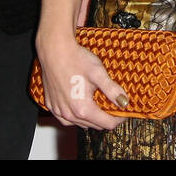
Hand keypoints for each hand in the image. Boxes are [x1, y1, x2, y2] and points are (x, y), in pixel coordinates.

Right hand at [35, 0, 128, 130]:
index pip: (107, 124)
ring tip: (97, 104)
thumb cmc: (75, 59)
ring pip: (80, 123)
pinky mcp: (51, 105)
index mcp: (83, 108)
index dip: (119, 118)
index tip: (124, 110)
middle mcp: (69, 114)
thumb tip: (124, 102)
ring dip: (91, 118)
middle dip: (106, 118)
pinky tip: (79, 106)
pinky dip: (75, 116)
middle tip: (113, 104)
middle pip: (94, 125)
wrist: (54, 50)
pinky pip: (66, 119)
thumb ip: (112, 90)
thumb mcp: (98, 73)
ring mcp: (58, 110)